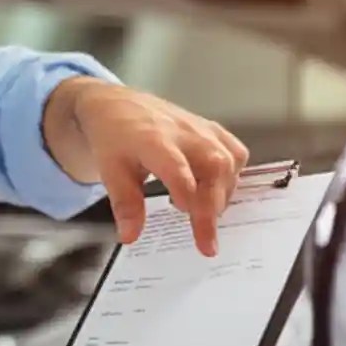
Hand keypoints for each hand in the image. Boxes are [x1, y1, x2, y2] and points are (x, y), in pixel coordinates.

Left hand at [45, 78, 249, 256]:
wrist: (117, 104)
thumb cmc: (113, 137)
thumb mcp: (110, 170)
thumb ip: (125, 203)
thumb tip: (130, 236)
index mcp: (153, 140)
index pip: (177, 167)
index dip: (186, 192)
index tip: (186, 215)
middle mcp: (183, 132)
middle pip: (213, 166)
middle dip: (212, 206)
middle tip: (206, 241)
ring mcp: (200, 128)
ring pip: (229, 160)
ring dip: (223, 194)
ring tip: (207, 217)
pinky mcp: (212, 128)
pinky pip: (235, 151)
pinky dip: (233, 175)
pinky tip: (219, 191)